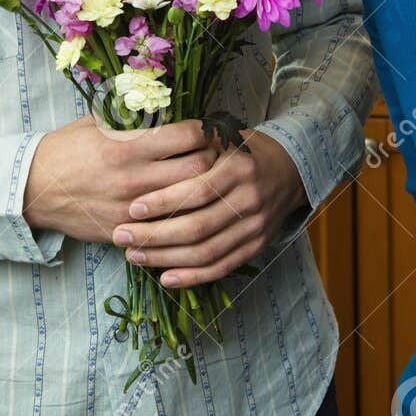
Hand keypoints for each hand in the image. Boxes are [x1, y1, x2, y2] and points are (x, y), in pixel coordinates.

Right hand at [21, 115, 218, 244]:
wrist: (31, 190)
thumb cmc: (66, 150)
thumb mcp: (96, 123)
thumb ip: (131, 115)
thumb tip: (165, 100)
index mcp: (127, 146)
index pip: (188, 136)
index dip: (205, 130)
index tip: (207, 129)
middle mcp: (133, 178)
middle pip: (198, 169)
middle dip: (211, 159)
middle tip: (212, 154)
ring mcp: (130, 209)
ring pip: (188, 200)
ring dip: (200, 188)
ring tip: (203, 180)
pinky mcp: (125, 231)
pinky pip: (165, 225)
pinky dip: (177, 214)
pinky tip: (180, 205)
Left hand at [108, 127, 308, 286]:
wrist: (292, 169)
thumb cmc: (245, 150)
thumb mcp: (224, 137)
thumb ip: (193, 146)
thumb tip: (147, 146)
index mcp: (238, 169)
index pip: (196, 191)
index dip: (163, 203)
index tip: (132, 208)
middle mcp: (249, 200)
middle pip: (198, 227)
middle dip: (155, 235)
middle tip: (123, 236)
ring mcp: (255, 227)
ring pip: (206, 252)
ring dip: (166, 258)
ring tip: (135, 256)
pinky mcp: (257, 246)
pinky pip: (222, 267)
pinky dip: (193, 277)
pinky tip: (166, 277)